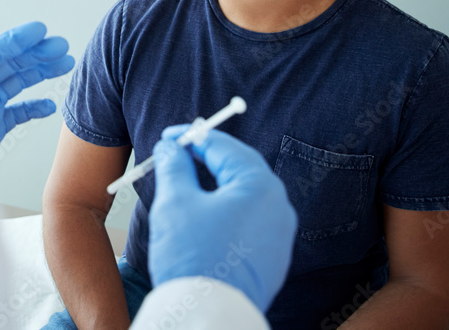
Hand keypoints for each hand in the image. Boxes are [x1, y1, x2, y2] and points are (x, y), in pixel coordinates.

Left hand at [0, 21, 73, 169]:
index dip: (19, 40)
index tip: (41, 30)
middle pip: (12, 64)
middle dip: (38, 54)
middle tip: (62, 47)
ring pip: (19, 83)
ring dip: (42, 73)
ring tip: (66, 64)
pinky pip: (19, 113)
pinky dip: (35, 108)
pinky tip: (50, 105)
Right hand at [147, 125, 296, 312]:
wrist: (209, 316)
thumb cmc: (195, 259)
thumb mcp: (176, 202)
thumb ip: (174, 166)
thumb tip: (171, 148)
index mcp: (260, 186)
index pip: (223, 145)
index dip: (191, 137)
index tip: (169, 137)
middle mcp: (279, 206)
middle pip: (239, 167)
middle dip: (206, 157)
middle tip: (177, 154)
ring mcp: (279, 233)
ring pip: (244, 194)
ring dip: (216, 184)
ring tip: (186, 183)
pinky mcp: (272, 256)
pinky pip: (249, 220)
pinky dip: (226, 210)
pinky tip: (204, 215)